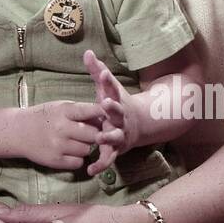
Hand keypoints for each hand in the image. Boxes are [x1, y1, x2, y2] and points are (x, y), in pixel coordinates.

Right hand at [14, 100, 101, 169]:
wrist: (18, 131)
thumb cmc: (43, 117)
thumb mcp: (59, 107)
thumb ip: (79, 112)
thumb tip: (104, 118)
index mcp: (64, 111)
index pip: (91, 111)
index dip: (103, 113)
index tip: (110, 115)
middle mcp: (62, 128)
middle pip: (94, 134)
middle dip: (94, 134)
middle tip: (88, 132)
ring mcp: (58, 146)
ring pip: (87, 150)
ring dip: (85, 147)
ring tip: (74, 141)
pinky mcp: (56, 161)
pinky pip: (78, 162)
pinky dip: (77, 158)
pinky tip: (67, 151)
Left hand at [83, 49, 140, 175]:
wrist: (137, 124)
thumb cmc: (114, 103)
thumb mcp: (106, 88)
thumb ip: (96, 71)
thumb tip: (86, 51)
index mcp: (116, 100)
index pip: (112, 88)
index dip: (107, 80)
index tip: (102, 73)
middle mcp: (120, 117)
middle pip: (116, 112)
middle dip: (112, 108)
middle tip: (106, 103)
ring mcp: (119, 133)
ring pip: (115, 136)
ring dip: (108, 136)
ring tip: (100, 137)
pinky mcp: (116, 149)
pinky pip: (108, 158)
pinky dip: (100, 165)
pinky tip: (90, 170)